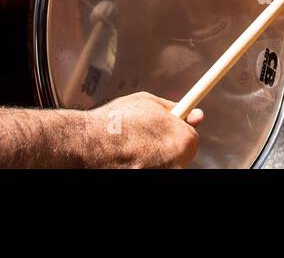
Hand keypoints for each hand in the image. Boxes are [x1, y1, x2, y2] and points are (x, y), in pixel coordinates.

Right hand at [84, 92, 201, 167]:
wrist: (89, 145)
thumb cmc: (116, 123)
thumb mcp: (148, 102)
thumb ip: (173, 109)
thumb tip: (194, 114)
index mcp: (183, 140)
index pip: (191, 138)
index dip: (176, 132)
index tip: (166, 131)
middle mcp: (178, 163)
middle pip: (179, 155)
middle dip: (165, 147)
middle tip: (143, 140)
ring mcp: (163, 175)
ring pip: (164, 165)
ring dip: (153, 159)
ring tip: (132, 149)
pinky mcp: (147, 182)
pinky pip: (150, 171)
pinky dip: (142, 167)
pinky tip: (128, 160)